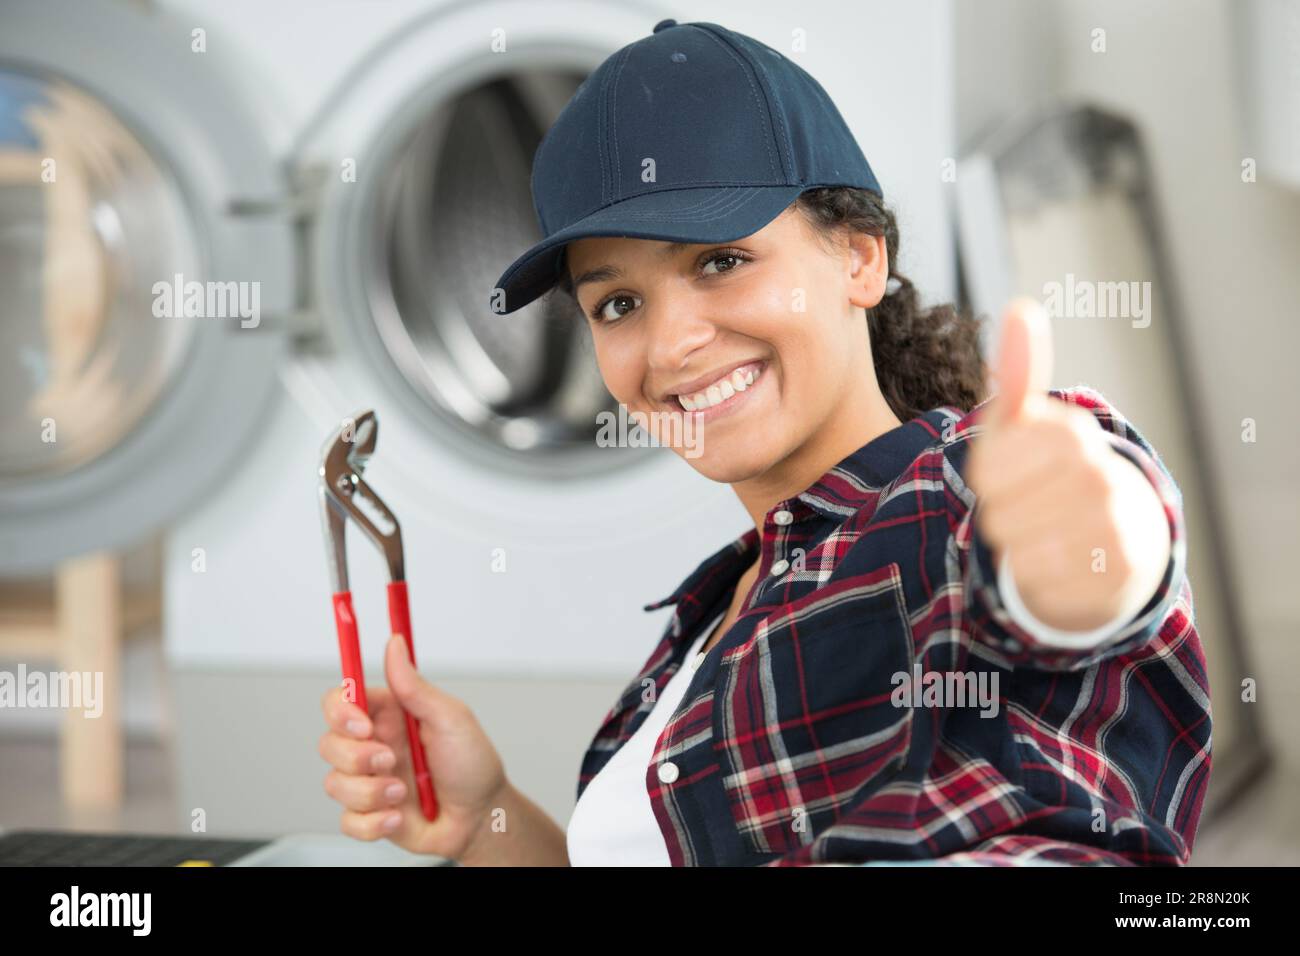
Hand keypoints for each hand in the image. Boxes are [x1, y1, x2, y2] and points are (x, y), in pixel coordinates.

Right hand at [318, 634, 508, 861]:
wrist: (481, 818)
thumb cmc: (472, 765)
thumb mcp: (451, 719)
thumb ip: (415, 686)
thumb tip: (395, 644)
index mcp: (388, 717)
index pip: (340, 702)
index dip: (340, 711)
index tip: (363, 725)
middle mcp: (373, 746)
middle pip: (328, 743)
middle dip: (358, 757)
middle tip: (391, 761)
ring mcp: (369, 781)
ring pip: (335, 784)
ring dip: (372, 793)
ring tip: (404, 793)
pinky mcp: (369, 815)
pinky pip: (347, 821)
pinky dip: (374, 823)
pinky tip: (399, 817)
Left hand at [965, 298, 1170, 631]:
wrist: (1119, 535)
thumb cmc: (1053, 472)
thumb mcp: (1027, 424)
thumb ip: (1017, 373)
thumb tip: (1022, 308)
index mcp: (1069, 434)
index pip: (986, 471)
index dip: (988, 480)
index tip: (1013, 473)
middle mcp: (1098, 473)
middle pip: (997, 514)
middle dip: (1004, 516)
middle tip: (1033, 507)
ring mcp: (1113, 524)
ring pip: (1017, 549)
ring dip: (1019, 547)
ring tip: (1046, 532)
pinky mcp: (1116, 572)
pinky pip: (1040, 581)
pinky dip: (1039, 578)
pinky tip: (1062, 561)